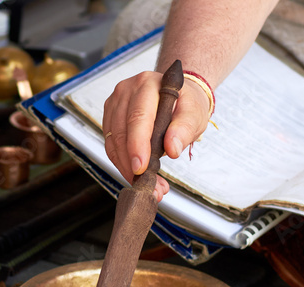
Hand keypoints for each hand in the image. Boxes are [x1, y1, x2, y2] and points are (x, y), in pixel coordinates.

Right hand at [102, 70, 211, 201]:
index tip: (141, 168)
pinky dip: (121, 162)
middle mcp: (126, 90)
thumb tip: (172, 149)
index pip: (138, 117)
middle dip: (132, 163)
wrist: (176, 98)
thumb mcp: (194, 114)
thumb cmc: (185, 104)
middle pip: (121, 132)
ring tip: (146, 184)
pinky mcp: (110, 117)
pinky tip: (135, 173)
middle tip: (148, 186)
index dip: (137, 145)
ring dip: (126, 167)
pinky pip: (110, 145)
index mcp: (148, 84)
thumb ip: (184, 130)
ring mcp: (114, 103)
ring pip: (112, 142)